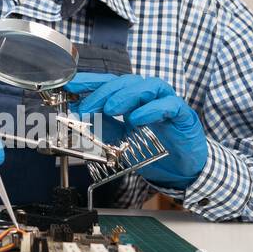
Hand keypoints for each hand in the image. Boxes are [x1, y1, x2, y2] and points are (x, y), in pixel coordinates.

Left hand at [64, 72, 207, 187]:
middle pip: (125, 82)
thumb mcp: (119, 139)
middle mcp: (149, 95)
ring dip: (126, 95)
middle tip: (87, 107)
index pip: (108, 82)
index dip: (88, 82)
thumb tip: (78, 118)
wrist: (182, 169)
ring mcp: (167, 102)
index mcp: (132, 98)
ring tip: (110, 109)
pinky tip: (137, 118)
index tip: (68, 86)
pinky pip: (169, 104)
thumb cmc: (153, 149)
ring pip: (148, 86)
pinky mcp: (183, 114)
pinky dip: (151, 109)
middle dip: (102, 92)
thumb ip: (102, 127)